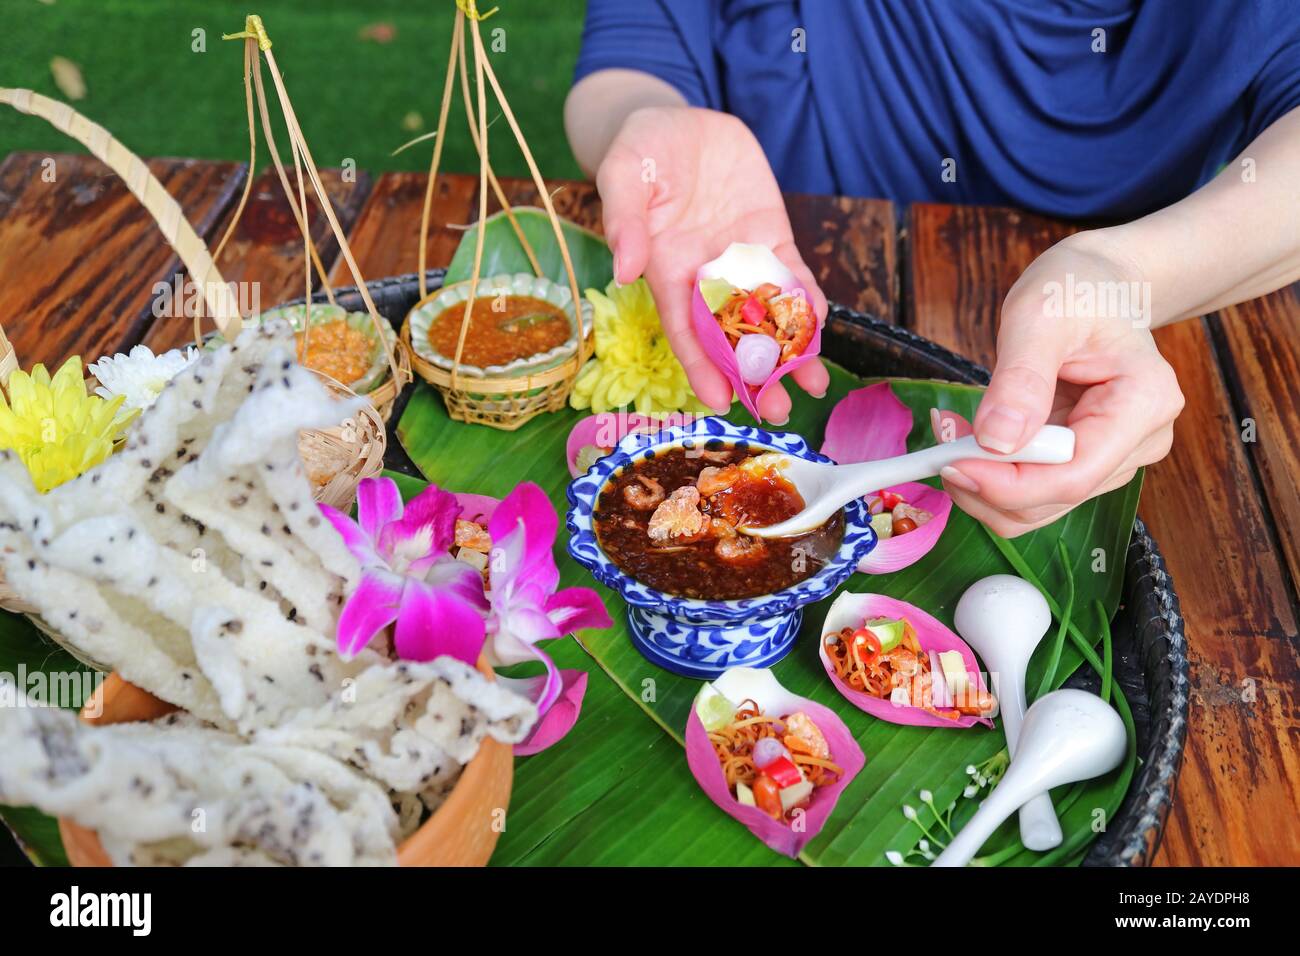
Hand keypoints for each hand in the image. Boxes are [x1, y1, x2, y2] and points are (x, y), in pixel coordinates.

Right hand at [594, 106, 828, 421]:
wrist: (679, 122)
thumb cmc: (641, 150)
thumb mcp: (623, 173)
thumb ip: (624, 219)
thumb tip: (625, 269)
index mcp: (666, 271)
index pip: (685, 330)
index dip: (701, 366)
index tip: (720, 401)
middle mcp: (706, 276)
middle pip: (732, 336)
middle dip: (756, 375)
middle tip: (780, 412)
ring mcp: (742, 259)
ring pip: (769, 314)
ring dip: (792, 351)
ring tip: (815, 385)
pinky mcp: (771, 236)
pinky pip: (792, 274)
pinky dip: (807, 299)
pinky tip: (822, 324)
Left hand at [937, 231, 1184, 536]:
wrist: (1097, 285)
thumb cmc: (1076, 288)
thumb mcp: (1039, 315)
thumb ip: (1020, 379)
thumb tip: (997, 441)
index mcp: (1145, 402)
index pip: (1073, 475)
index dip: (1007, 484)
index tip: (951, 465)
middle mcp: (1140, 440)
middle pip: (1054, 499)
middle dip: (988, 484)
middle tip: (939, 446)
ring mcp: (1115, 456)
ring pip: (1039, 505)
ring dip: (985, 482)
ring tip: (953, 432)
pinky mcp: (1087, 461)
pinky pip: (1033, 488)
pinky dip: (993, 474)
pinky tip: (972, 438)